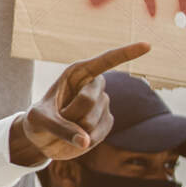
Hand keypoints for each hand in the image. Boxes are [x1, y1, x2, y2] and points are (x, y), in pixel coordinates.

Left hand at [10, 41, 150, 164]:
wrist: (42, 137)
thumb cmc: (37, 120)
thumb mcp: (38, 120)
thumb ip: (59, 128)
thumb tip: (85, 141)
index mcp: (77, 73)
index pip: (105, 61)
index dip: (126, 53)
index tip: (147, 45)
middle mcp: (93, 85)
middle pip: (88, 100)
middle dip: (68, 114)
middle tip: (57, 116)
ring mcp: (103, 104)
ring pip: (91, 121)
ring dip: (73, 129)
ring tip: (65, 125)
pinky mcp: (107, 122)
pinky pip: (98, 134)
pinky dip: (83, 140)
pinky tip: (76, 135)